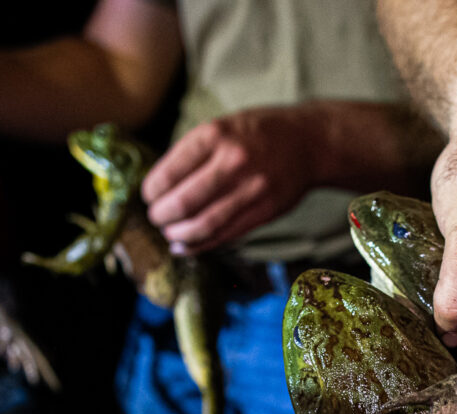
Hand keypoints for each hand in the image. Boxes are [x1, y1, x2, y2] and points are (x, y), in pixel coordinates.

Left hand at [141, 106, 316, 254]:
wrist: (308, 141)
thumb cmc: (258, 133)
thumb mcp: (222, 126)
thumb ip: (194, 153)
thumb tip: (160, 186)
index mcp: (215, 134)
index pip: (169, 172)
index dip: (152, 190)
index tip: (148, 196)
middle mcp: (233, 161)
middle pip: (183, 202)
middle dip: (161, 215)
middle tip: (156, 217)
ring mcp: (251, 188)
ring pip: (203, 224)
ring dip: (179, 234)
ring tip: (169, 233)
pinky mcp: (265, 210)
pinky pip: (226, 234)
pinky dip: (201, 245)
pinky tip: (186, 245)